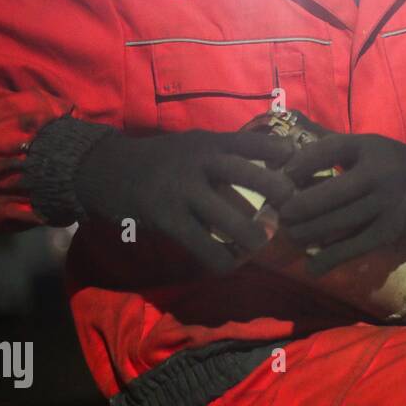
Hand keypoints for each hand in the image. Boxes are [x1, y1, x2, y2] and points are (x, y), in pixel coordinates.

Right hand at [74, 129, 296, 273]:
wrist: (107, 168)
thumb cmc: (162, 158)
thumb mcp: (195, 143)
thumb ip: (227, 151)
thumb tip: (276, 159)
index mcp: (210, 142)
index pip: (253, 141)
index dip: (280, 151)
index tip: (299, 165)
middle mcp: (199, 162)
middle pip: (248, 174)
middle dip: (277, 191)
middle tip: (292, 207)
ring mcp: (183, 191)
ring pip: (229, 217)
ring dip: (252, 236)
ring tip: (260, 243)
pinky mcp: (168, 218)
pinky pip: (204, 246)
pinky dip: (222, 259)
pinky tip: (229, 263)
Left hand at [279, 132, 405, 274]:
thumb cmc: (387, 161)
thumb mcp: (364, 145)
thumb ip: (329, 148)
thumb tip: (283, 156)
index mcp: (369, 148)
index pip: (329, 151)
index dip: (301, 164)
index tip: (280, 177)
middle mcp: (379, 176)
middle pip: (331, 194)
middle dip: (298, 207)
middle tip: (280, 216)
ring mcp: (386, 206)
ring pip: (339, 222)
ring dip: (308, 232)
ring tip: (291, 235)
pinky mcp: (389, 232)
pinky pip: (355, 247)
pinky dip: (331, 259)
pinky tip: (312, 267)